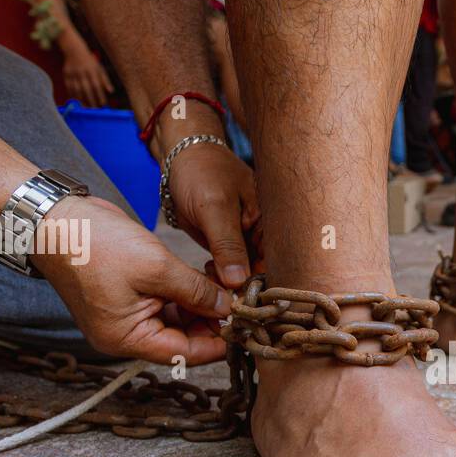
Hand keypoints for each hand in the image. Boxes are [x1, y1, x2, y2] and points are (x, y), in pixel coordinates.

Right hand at [34, 195, 231, 365]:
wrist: (52, 217)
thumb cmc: (95, 244)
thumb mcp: (156, 267)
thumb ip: (196, 291)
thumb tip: (227, 308)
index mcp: (127, 339)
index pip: (184, 353)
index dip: (218, 341)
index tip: (244, 325)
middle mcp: (125, 334)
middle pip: (182, 339)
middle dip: (211, 321)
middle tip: (240, 300)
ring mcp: (125, 316)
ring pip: (176, 319)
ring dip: (200, 304)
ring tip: (225, 285)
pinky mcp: (127, 296)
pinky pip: (163, 304)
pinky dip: (184, 293)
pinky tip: (204, 278)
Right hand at [61, 38, 113, 107]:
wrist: (74, 50)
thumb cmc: (90, 61)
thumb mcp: (100, 68)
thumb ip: (105, 80)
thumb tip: (111, 92)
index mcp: (92, 70)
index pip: (97, 85)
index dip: (100, 95)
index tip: (103, 104)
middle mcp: (83, 72)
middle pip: (87, 89)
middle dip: (91, 100)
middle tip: (94, 110)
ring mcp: (73, 74)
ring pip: (77, 90)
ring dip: (81, 100)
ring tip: (85, 109)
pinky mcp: (66, 75)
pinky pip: (69, 87)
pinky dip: (73, 95)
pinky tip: (77, 102)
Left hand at [163, 139, 260, 287]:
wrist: (180, 157)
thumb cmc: (201, 172)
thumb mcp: (214, 208)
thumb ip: (228, 245)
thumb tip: (239, 282)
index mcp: (271, 222)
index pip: (275, 262)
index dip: (260, 283)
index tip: (240, 299)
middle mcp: (262, 233)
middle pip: (261, 271)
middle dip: (243, 286)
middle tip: (222, 293)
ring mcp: (245, 239)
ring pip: (244, 272)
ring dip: (229, 282)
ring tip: (211, 279)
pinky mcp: (228, 243)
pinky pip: (230, 267)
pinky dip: (220, 274)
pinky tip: (208, 273)